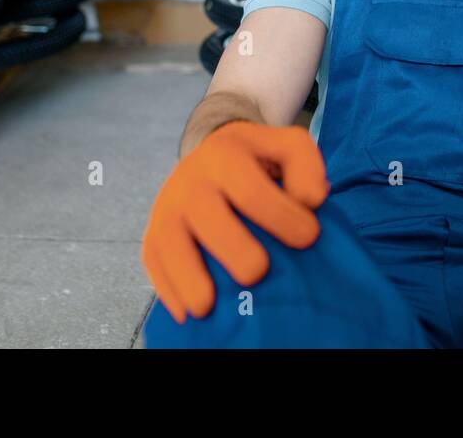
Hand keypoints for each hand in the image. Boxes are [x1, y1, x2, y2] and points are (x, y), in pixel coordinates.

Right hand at [140, 121, 329, 322]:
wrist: (212, 156)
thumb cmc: (260, 162)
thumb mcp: (288, 149)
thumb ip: (306, 166)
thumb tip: (309, 201)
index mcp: (225, 153)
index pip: (251, 190)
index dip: (281, 216)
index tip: (309, 237)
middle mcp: (191, 179)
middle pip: (207, 217)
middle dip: (234, 249)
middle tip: (259, 273)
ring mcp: (168, 206)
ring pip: (170, 242)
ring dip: (188, 277)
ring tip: (208, 307)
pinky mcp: (154, 233)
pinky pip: (154, 262)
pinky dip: (168, 289)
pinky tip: (187, 313)